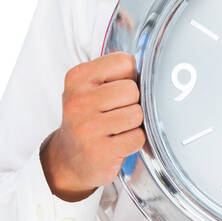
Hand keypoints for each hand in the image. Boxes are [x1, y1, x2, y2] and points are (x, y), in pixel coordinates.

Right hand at [42, 51, 145, 202]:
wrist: (69, 158)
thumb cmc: (88, 118)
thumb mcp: (90, 87)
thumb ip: (116, 73)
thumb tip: (152, 70)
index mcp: (77, 78)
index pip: (124, 62)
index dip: (129, 77)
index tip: (116, 91)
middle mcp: (78, 101)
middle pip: (132, 89)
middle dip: (132, 102)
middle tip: (117, 113)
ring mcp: (87, 127)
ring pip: (137, 114)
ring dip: (133, 123)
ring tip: (117, 128)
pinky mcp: (100, 151)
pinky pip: (138, 137)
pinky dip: (134, 141)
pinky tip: (118, 142)